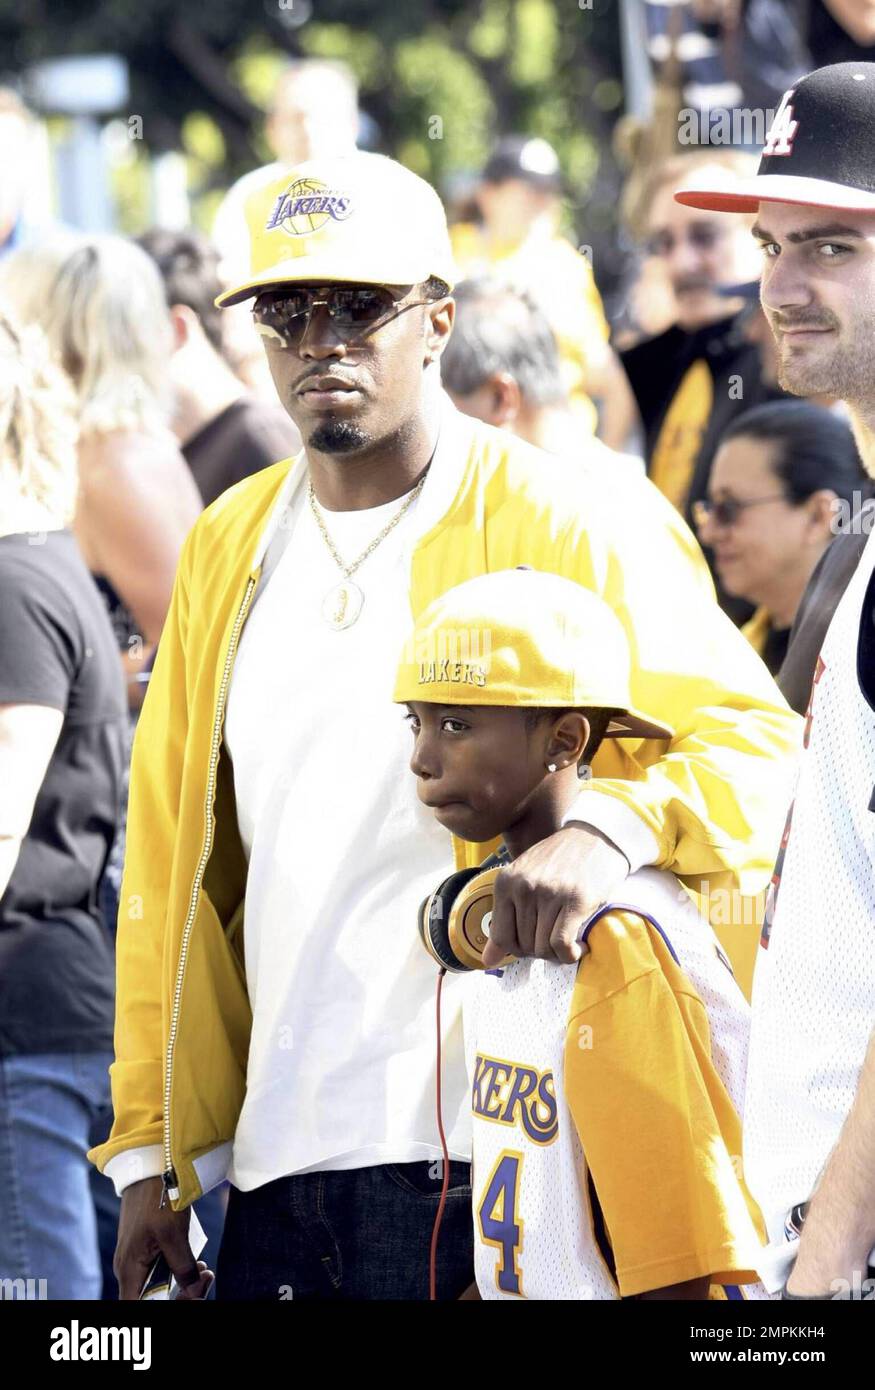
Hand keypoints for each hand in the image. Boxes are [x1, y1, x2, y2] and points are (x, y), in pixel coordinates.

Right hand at [114, 1175, 213, 1300]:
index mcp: (129, 1270)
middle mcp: (129, 1269)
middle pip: (151, 1298)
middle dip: (180, 1295)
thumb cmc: (158, 1199)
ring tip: (204, 1271)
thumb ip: (181, 1266)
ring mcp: (138, 1258)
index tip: (187, 1298)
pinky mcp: (148, 1248)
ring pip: (159, 1285)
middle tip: (204, 1282)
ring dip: (183, 1283)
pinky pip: (162, 1270)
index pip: (137, 1306)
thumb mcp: (173, 1234)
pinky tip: (197, 1263)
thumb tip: (190, 1288)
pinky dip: (180, 1270)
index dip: (163, 1307)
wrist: (152, 1167)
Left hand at [482, 823, 629, 968]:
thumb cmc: (559, 861)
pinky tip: (579, 947)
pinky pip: (562, 944)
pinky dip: (570, 955)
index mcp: (506, 882)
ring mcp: (549, 893)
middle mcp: (523, 887)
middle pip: (524, 945)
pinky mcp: (575, 900)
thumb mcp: (525, 881)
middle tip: (555, 942)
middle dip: (540, 951)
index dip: (518, 950)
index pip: (501, 937)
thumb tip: (487, 960)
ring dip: (557, 955)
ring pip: (543, 948)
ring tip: (569, 943)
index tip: (533, 945)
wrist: (595, 836)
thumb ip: (506, 919)